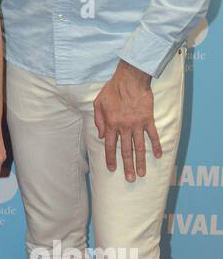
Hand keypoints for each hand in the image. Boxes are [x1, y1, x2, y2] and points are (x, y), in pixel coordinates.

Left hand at [93, 60, 160, 181]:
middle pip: (126, 151)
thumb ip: (98, 120)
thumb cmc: (112, 89)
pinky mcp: (148, 119)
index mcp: (111, 124)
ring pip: (139, 147)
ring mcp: (137, 124)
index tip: (112, 169)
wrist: (130, 79)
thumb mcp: (98, 103)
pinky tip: (159, 155)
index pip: (110, 146)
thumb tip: (101, 136)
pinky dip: (157, 145)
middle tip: (130, 179)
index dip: (111, 159)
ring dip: (141, 161)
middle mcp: (124, 127)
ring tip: (142, 173)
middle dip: (127, 166)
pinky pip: (153, 135)